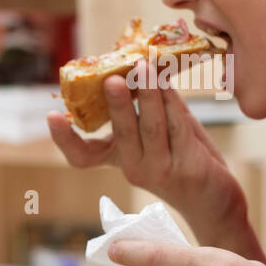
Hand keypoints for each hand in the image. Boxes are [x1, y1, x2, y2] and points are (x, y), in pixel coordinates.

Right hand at [48, 61, 245, 238]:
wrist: (214, 201)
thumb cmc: (183, 160)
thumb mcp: (157, 136)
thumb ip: (148, 109)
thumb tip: (138, 65)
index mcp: (120, 160)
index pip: (81, 158)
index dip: (64, 139)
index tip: (52, 116)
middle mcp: (134, 169)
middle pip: (121, 135)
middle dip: (117, 105)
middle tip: (112, 80)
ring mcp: (160, 171)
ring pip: (151, 127)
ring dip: (148, 94)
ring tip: (144, 68)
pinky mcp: (188, 170)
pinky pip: (178, 128)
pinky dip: (172, 102)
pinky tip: (169, 83)